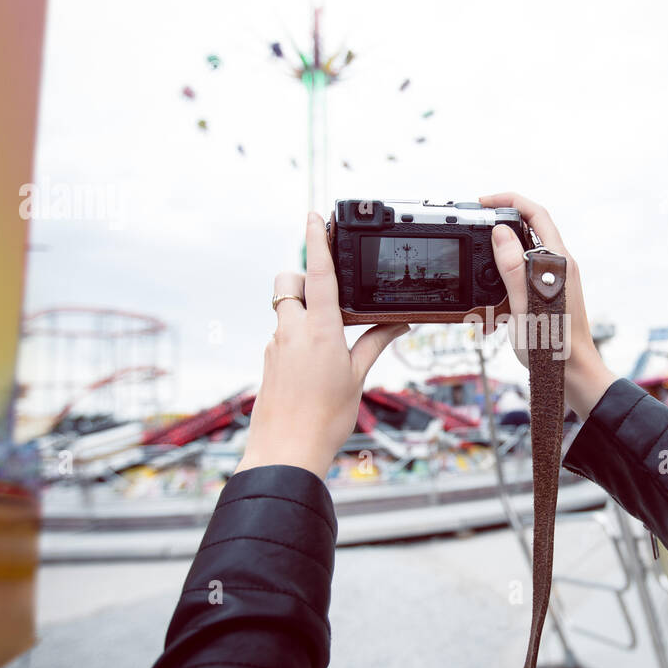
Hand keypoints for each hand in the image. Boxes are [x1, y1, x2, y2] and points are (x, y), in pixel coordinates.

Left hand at [236, 212, 408, 478]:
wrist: (286, 451)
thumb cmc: (324, 418)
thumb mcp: (356, 377)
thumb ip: (374, 343)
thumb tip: (398, 323)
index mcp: (318, 330)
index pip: (318, 273)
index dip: (317, 241)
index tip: (314, 216)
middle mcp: (291, 332)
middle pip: (289, 284)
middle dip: (305, 279)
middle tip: (329, 297)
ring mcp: (276, 347)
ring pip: (284, 311)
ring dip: (303, 312)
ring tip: (329, 342)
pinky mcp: (269, 363)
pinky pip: (282, 337)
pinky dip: (298, 338)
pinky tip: (315, 367)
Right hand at [480, 192, 616, 417]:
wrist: (573, 377)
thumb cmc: (555, 348)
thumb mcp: (526, 305)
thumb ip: (513, 267)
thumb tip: (501, 232)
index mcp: (558, 262)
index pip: (536, 214)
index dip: (510, 200)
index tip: (484, 202)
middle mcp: (559, 266)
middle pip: (525, 234)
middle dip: (496, 242)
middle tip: (473, 246)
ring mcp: (554, 281)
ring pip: (518, 264)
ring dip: (496, 278)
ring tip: (483, 305)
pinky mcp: (548, 296)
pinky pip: (520, 285)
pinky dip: (503, 297)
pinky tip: (493, 319)